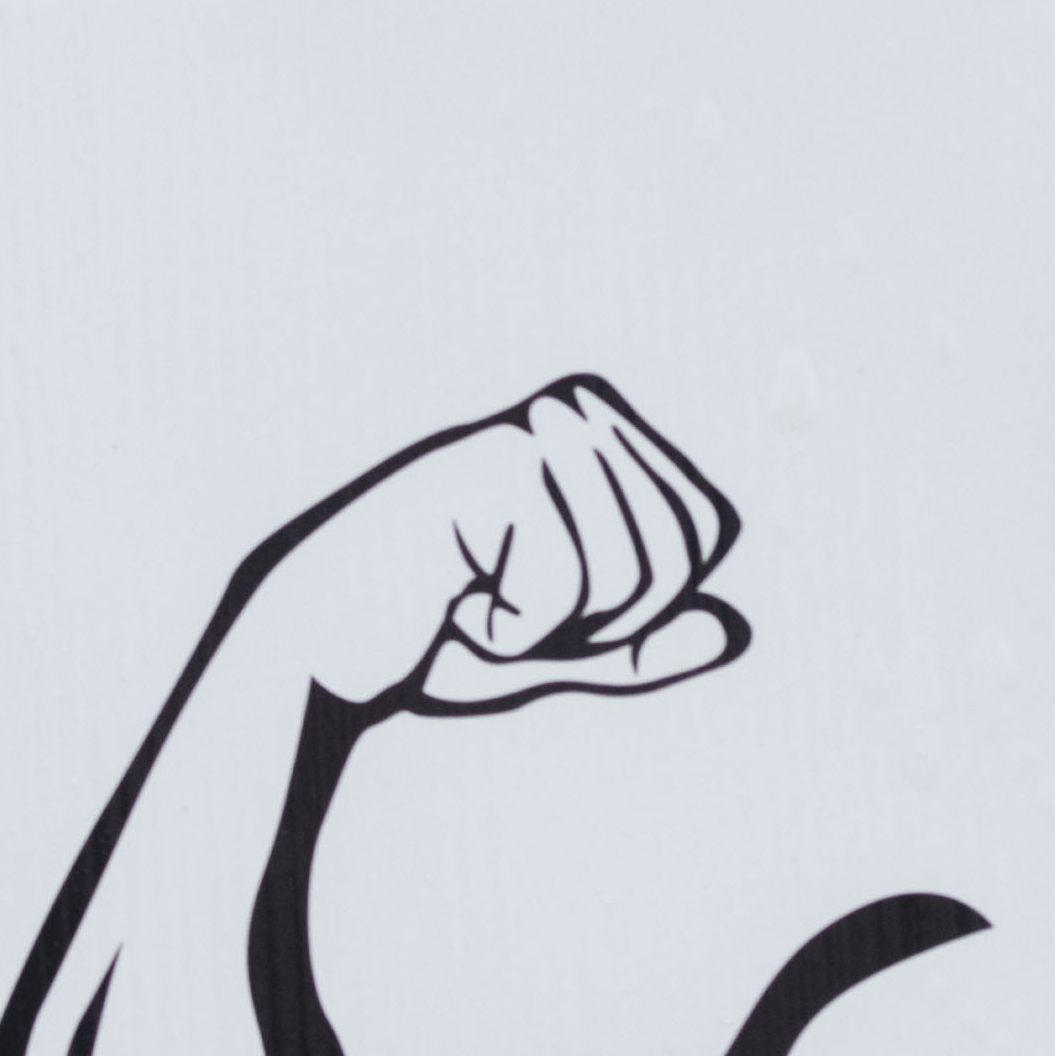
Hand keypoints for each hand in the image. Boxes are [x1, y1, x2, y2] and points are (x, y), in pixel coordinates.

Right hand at [314, 379, 749, 719]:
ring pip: (633, 573)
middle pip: (679, 554)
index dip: (639, 604)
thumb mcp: (566, 647)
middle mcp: (582, 409)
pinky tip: (449, 598)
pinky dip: (509, 628)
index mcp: (612, 432)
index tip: (548, 598)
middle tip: (505, 605)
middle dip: (603, 619)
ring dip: (553, 625)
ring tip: (475, 596)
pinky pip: (563, 590)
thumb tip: (731, 630)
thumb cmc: (440, 631)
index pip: (707, 532)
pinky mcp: (494, 463)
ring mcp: (537, 428)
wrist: (323, 641)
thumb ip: (647, 642)